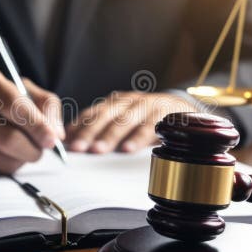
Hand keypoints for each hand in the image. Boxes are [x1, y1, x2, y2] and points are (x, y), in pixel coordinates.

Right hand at [0, 65, 63, 173]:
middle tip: (42, 149)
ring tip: (20, 148)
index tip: (52, 139)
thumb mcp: (22, 89)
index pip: (12, 104)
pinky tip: (1, 154)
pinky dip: (5, 168)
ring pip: (2, 160)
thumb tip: (56, 134)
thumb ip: (46, 105)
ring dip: (20, 160)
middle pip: (7, 138)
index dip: (36, 124)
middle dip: (32, 148)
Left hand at [66, 92, 195, 153]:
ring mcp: (148, 105)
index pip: (93, 113)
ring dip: (111, 135)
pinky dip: (139, 137)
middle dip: (89, 132)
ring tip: (98, 150)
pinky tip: (129, 149)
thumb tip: (71, 144)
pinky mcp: (166, 112)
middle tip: (78, 148)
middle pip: (105, 115)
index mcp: (116, 103)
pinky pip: (150, 125)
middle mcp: (129, 101)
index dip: (79, 127)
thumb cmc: (149, 121)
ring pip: (125, 120)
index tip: (66, 144)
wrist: (186, 111)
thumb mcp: (125, 123)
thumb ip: (101, 131)